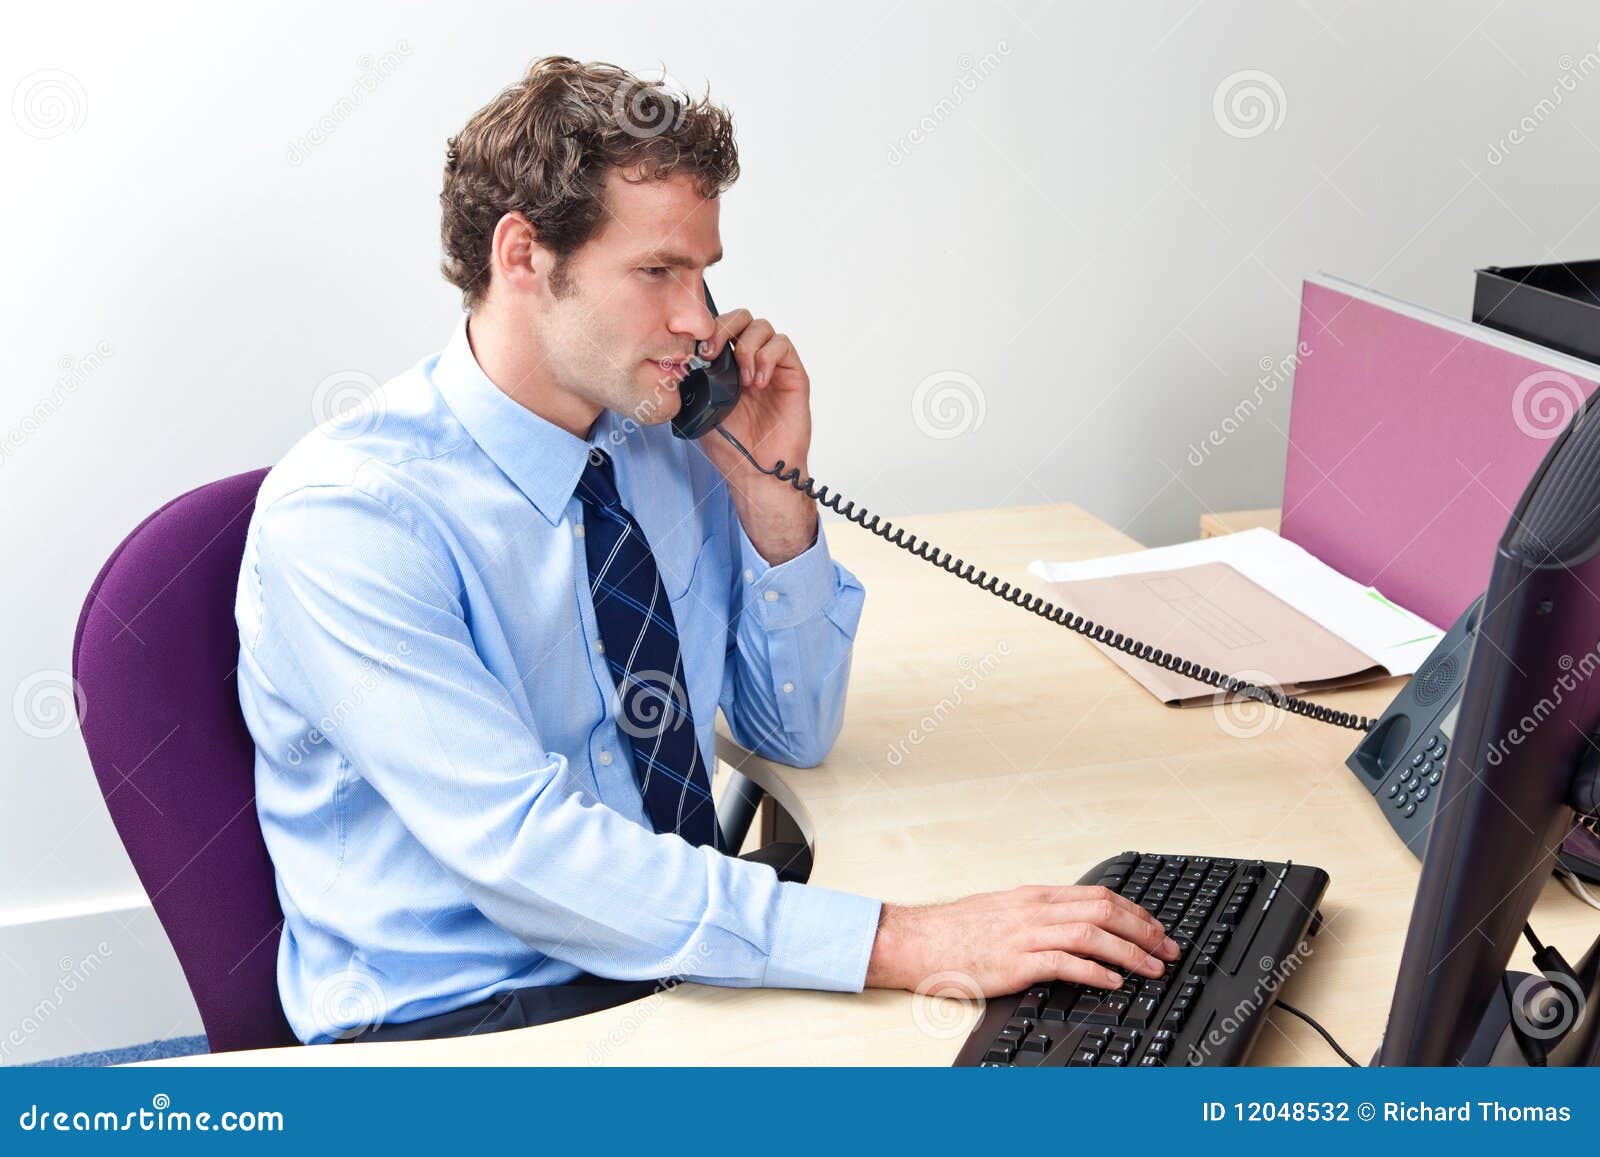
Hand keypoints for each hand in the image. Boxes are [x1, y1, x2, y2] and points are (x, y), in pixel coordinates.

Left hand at [694, 308, 817, 564]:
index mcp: (727, 366)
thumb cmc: (732, 446)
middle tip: (713, 354)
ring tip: (742, 379)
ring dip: (747, 347)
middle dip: (724, 329)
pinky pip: (783, 345)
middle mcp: (750, 360)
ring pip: (762, 327)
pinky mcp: (792, 374)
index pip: (720, 328)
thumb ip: (694, 382)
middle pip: (741, 318)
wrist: (758, 469)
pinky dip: (768, 357)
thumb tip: (678, 359)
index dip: (708, 331)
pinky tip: (758, 382)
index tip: (698, 351)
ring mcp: (772, 366)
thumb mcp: (700, 410)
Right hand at [864, 884, 1181, 995]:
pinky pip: (1065, 962)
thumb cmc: (954, 931)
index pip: (1100, 896)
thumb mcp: (1003, 912)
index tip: (1159, 929)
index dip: (1137, 913)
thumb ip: (1038, 917)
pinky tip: (1114, 982)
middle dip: (1145, 930)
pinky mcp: (1016, 961)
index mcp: (1036, 896)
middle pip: (1105, 910)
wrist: (917, 940)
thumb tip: (1073, 928)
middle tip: (1169, 950)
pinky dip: (1095, 971)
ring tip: (1153, 968)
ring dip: (1130, 952)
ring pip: (1092, 933)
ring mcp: (1026, 933)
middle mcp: (1035, 909)